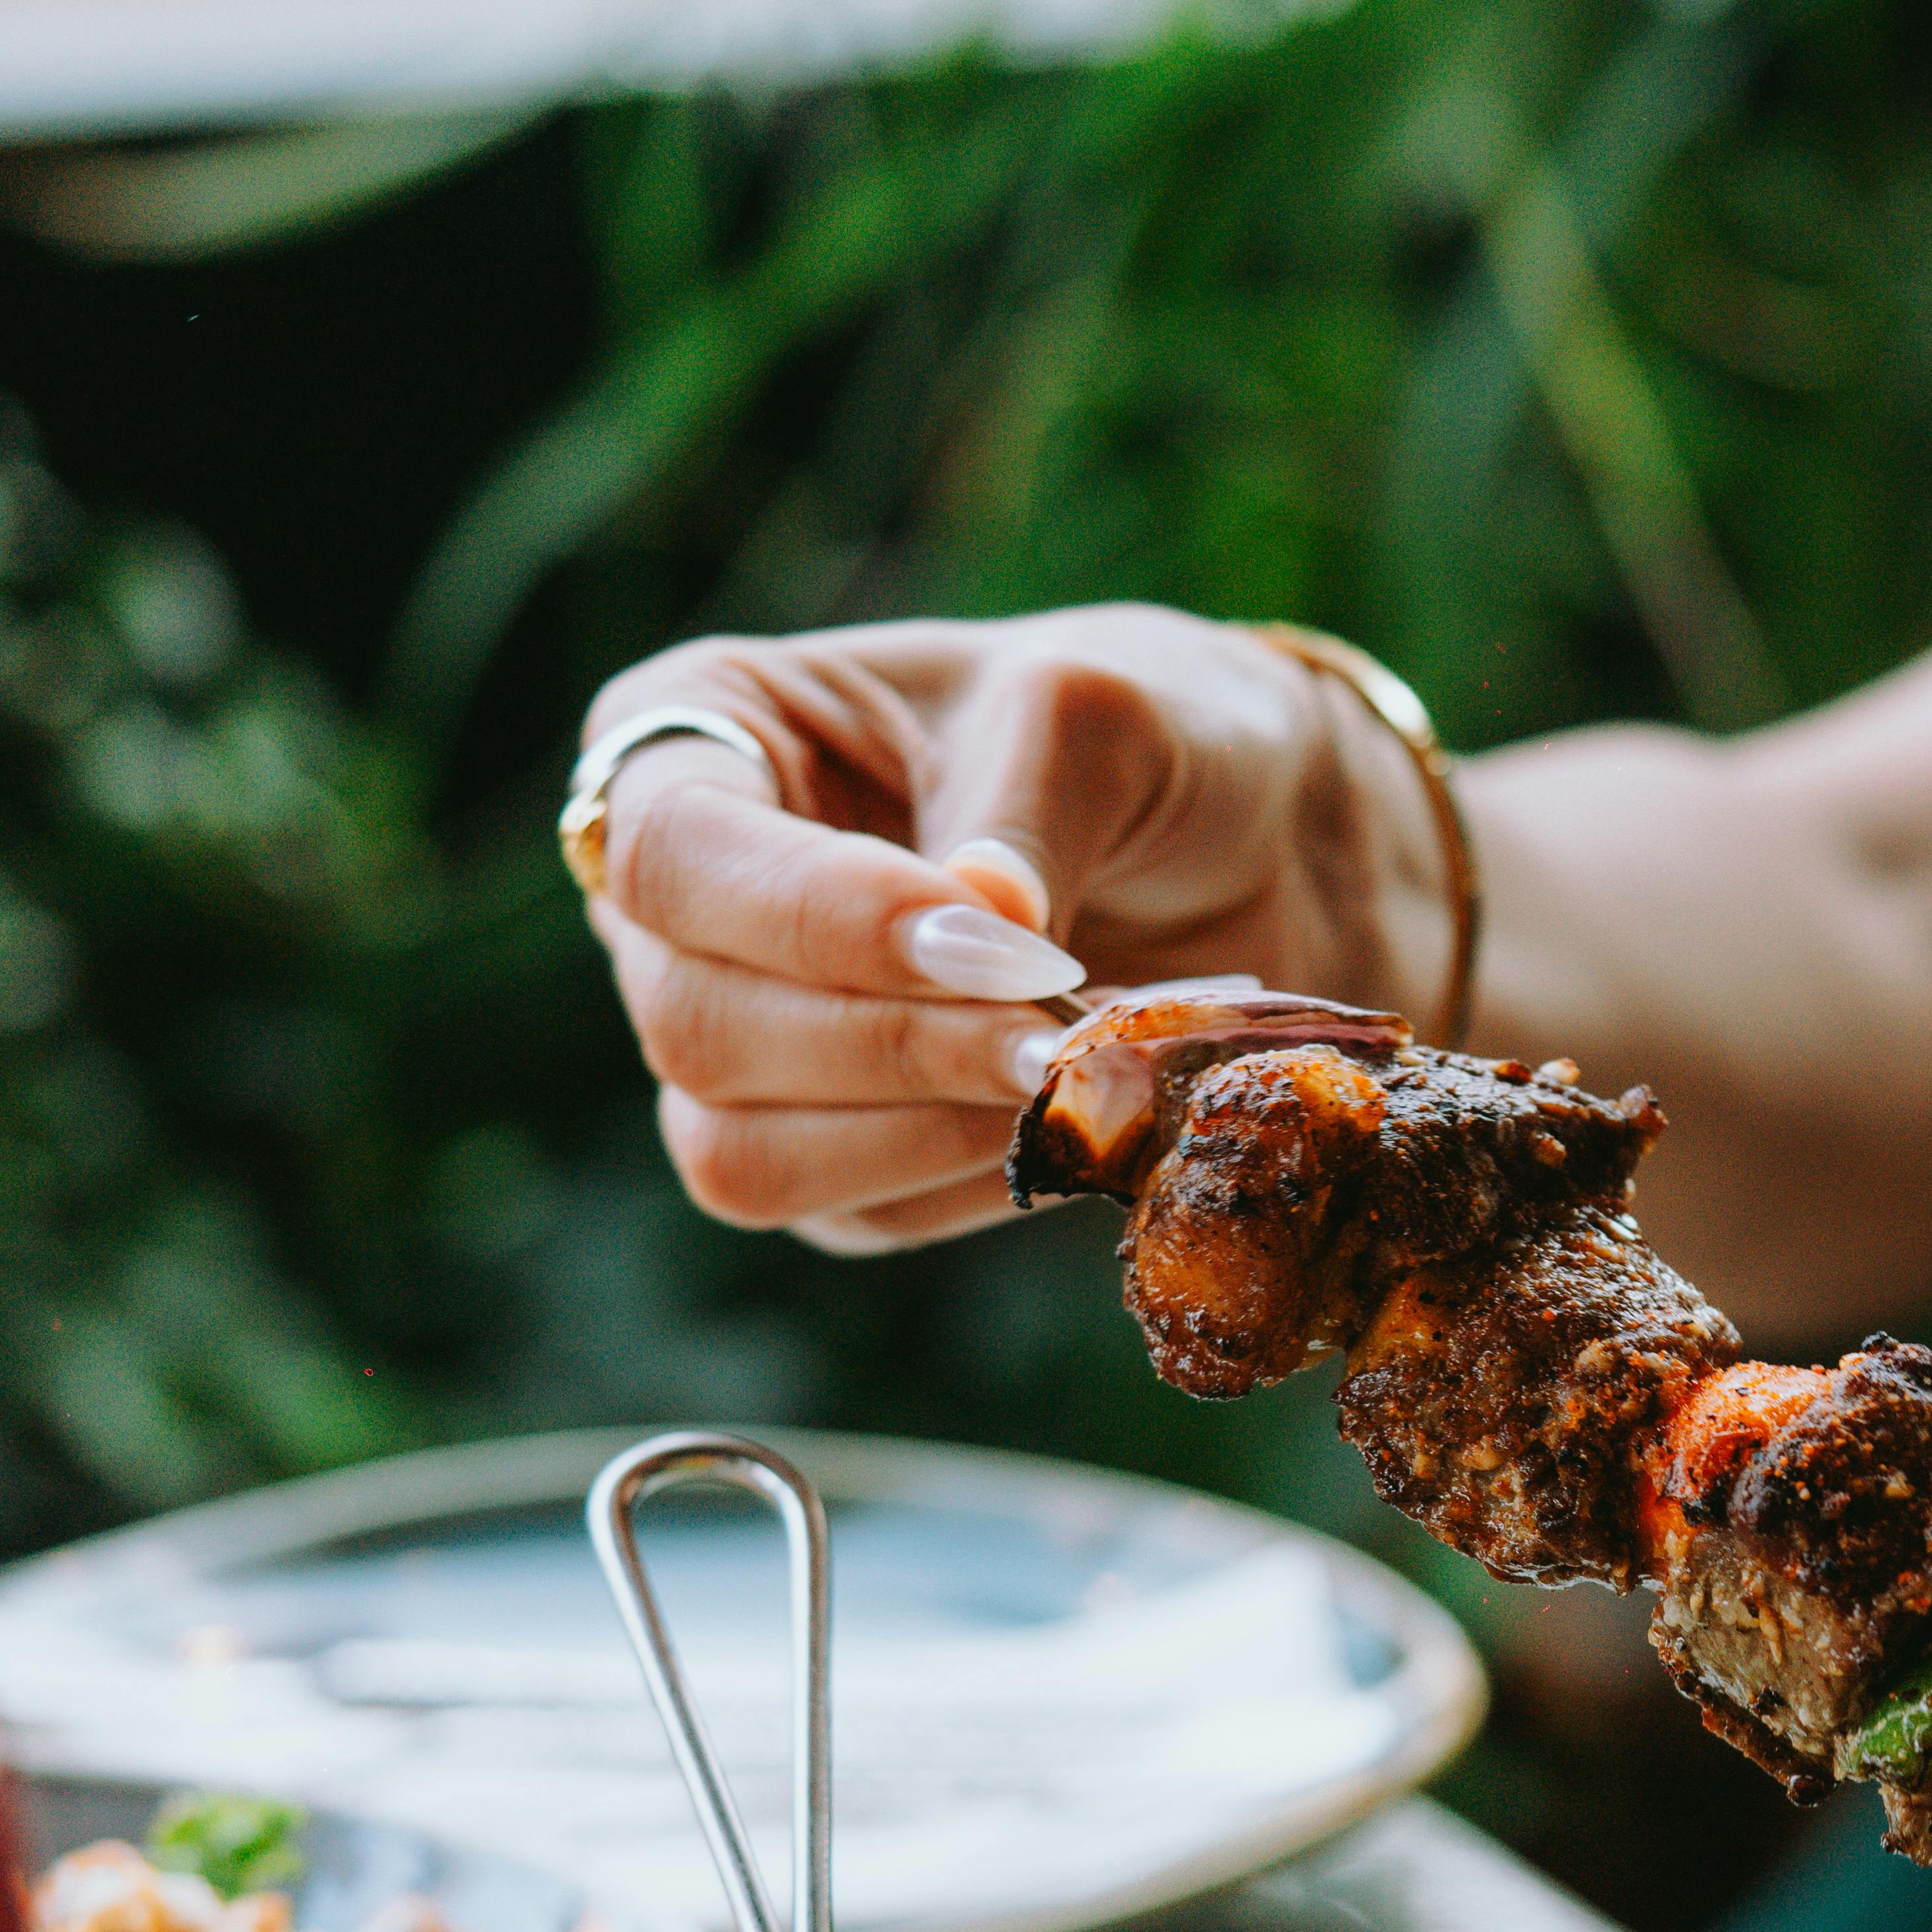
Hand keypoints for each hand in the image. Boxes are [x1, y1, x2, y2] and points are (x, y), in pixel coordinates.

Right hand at [575, 609, 1455, 1254]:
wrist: (1259, 849)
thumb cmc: (1152, 734)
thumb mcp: (1098, 714)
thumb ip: (1025, 809)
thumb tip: (978, 922)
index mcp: (706, 734)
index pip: (672, 857)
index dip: (819, 918)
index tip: (1002, 938)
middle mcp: (684, 903)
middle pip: (697, 1027)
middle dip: (893, 1042)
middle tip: (1059, 1025)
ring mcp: (742, 1041)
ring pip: (744, 1156)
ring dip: (925, 1130)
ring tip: (1072, 1068)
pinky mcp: (827, 1155)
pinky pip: (854, 1217)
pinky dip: (975, 1177)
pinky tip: (1073, 1115)